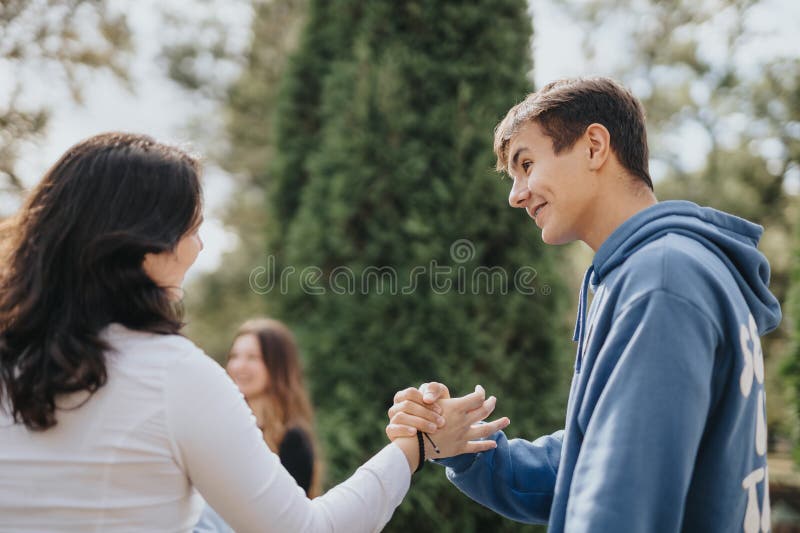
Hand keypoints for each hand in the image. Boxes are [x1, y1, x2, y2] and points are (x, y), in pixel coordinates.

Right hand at [386, 382, 450, 434]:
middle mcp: (396, 407)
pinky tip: (415, 432)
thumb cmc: (436, 409)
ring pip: (400, 417)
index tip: (440, 410)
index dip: (424, 400)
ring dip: (419, 422)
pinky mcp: (391, 432)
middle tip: (441, 422)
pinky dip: (403, 430)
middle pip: (407, 405)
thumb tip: (427, 399)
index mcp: (404, 396)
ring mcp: (392, 419)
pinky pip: (392, 429)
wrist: (438, 429)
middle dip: (426, 413)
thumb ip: (434, 389)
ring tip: (433, 428)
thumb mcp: (439, 394)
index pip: (410, 393)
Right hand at [386, 383, 509, 458]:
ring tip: (506, 420)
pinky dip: (486, 445)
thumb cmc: (419, 418)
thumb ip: (444, 397)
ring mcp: (463, 435)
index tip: (479, 389)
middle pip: (484, 410)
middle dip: (490, 403)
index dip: (480, 392)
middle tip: (493, 399)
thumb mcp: (431, 402)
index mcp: (457, 407)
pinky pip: (476, 446)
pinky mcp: (459, 447)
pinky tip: (494, 444)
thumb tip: (450, 395)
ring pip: (486, 429)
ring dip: (498, 424)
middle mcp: (463, 421)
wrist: (414, 443)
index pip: (477, 397)